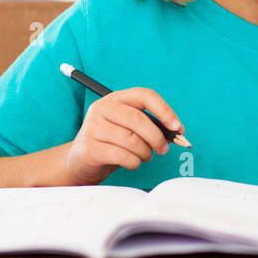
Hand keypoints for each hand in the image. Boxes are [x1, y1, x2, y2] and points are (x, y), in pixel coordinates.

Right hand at [63, 87, 183, 185]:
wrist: (81, 160)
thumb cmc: (111, 142)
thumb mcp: (130, 127)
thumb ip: (151, 125)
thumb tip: (177, 131)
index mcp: (116, 98)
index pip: (144, 95)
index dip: (164, 110)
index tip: (177, 127)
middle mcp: (102, 108)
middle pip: (139, 119)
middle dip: (157, 137)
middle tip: (164, 148)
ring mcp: (94, 127)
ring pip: (132, 140)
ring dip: (145, 152)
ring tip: (145, 156)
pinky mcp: (91, 148)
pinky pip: (123, 156)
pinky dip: (134, 162)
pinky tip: (133, 162)